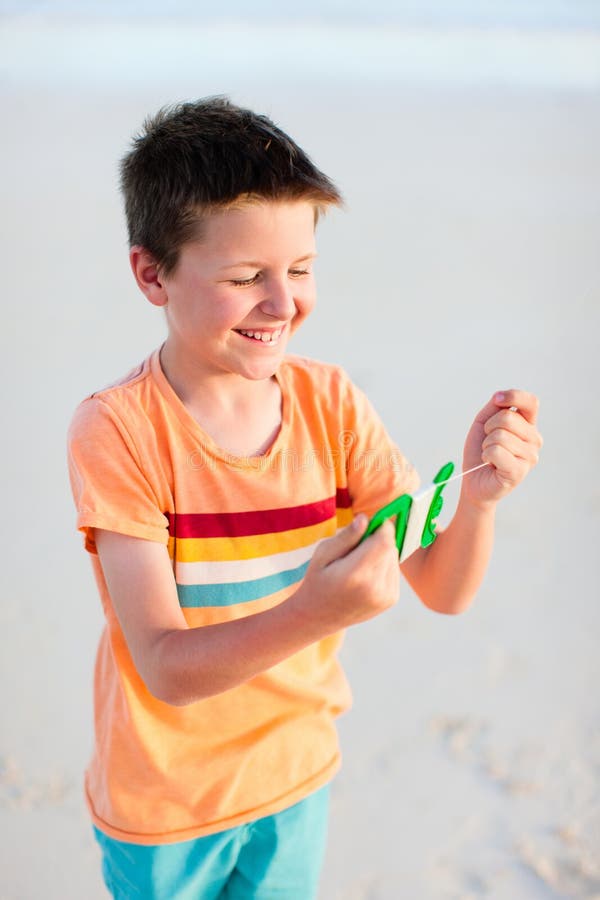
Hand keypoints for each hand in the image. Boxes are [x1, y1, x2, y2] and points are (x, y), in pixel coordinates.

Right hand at [292, 516, 400, 631]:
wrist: (318, 617)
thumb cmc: (318, 580)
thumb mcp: (323, 553)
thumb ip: (347, 536)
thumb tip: (365, 518)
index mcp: (355, 575)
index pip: (385, 541)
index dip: (382, 526)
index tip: (370, 523)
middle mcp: (374, 588)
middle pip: (391, 547)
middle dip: (378, 539)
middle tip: (357, 546)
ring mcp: (385, 596)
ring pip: (394, 557)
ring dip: (381, 552)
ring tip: (359, 563)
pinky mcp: (390, 599)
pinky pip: (394, 570)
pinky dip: (383, 565)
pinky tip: (365, 574)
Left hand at [461, 389, 541, 507]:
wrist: (474, 479)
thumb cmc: (481, 451)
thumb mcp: (484, 422)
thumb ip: (495, 407)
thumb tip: (500, 396)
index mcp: (528, 426)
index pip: (531, 403)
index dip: (513, 396)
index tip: (497, 399)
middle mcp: (534, 440)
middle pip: (508, 417)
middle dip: (489, 427)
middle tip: (488, 441)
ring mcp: (530, 456)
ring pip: (500, 436)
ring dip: (487, 444)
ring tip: (490, 454)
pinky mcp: (519, 471)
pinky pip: (496, 451)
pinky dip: (486, 455)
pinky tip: (490, 463)